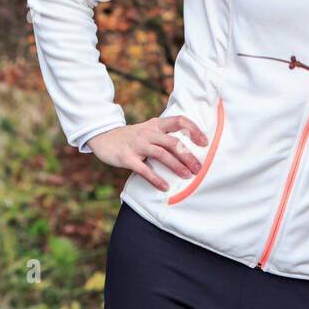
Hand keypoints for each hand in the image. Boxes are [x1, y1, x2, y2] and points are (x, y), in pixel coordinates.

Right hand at [87, 116, 208, 191]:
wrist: (103, 137)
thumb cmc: (131, 137)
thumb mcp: (148, 130)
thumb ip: (164, 136)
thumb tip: (187, 150)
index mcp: (156, 124)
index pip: (179, 120)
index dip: (193, 129)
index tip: (204, 142)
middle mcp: (148, 132)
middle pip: (173, 142)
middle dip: (188, 156)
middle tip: (199, 168)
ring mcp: (137, 144)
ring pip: (161, 154)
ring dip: (176, 166)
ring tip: (187, 176)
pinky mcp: (127, 157)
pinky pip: (144, 169)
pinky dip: (156, 179)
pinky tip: (165, 187)